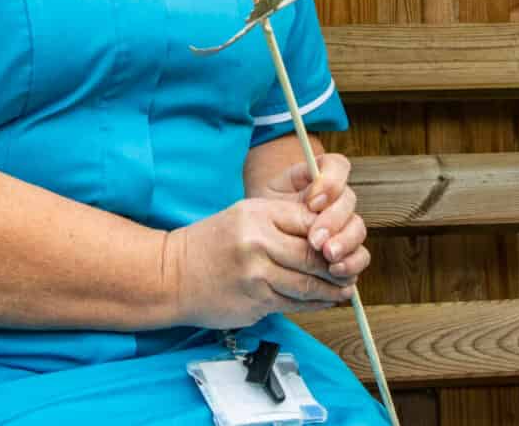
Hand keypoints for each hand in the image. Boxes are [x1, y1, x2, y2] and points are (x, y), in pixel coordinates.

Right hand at [164, 196, 356, 328]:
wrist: (171, 275)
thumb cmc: (211, 243)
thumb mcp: (244, 216)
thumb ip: (282, 221)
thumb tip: (324, 236)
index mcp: (257, 214)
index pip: (309, 221)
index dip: (331, 234)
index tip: (340, 243)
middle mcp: (257, 242)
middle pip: (312, 255)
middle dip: (335, 266)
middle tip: (348, 270)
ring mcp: (255, 275)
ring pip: (307, 284)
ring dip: (330, 290)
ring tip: (342, 290)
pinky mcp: (254, 302)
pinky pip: (293, 304)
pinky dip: (312, 304)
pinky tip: (322, 302)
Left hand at [259, 147, 369, 285]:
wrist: (262, 239)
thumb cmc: (264, 214)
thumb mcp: (267, 198)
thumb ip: (286, 196)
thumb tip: (308, 207)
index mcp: (320, 177)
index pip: (337, 166)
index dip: (331, 183)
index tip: (311, 202)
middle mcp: (336, 199)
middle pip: (348, 201)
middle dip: (334, 221)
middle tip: (316, 240)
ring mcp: (344, 224)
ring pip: (357, 228)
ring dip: (346, 244)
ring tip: (330, 259)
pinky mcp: (347, 250)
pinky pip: (359, 255)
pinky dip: (351, 265)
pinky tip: (337, 274)